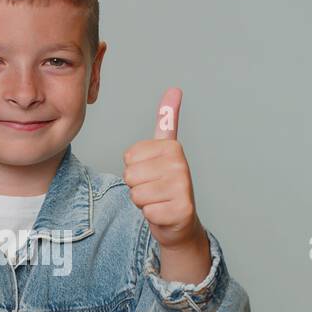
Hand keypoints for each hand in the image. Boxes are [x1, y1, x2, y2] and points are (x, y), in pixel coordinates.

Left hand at [122, 88, 211, 282]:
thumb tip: (175, 89)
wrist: (180, 223)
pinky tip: (164, 213)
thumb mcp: (164, 151)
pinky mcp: (180, 210)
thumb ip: (167, 121)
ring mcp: (182, 188)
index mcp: (172, 147)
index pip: (129, 156)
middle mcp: (180, 164)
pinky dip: (151, 216)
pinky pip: (146, 211)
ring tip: (159, 200)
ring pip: (136, 194)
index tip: (152, 172)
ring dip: (144, 202)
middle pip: (130, 175)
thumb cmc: (166, 185)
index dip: (135, 168)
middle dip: (137, 186)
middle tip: (155, 189)